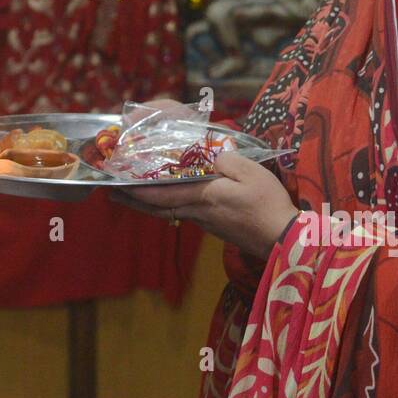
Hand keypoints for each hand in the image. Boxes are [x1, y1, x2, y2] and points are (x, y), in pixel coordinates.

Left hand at [111, 151, 298, 259]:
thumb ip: (226, 161)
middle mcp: (198, 213)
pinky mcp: (216, 227)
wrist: (284, 239)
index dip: (136, 190)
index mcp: (201, 197)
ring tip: (136, 196)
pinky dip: (170, 206)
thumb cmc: (267, 204)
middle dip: (135, 201)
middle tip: (113, 195)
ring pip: (170, 212)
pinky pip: (185, 214)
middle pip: (159, 208)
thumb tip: (212, 157)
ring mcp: (206, 223)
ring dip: (151, 204)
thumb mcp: (250, 172)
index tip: (115, 186)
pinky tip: (172, 200)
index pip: (160, 194)